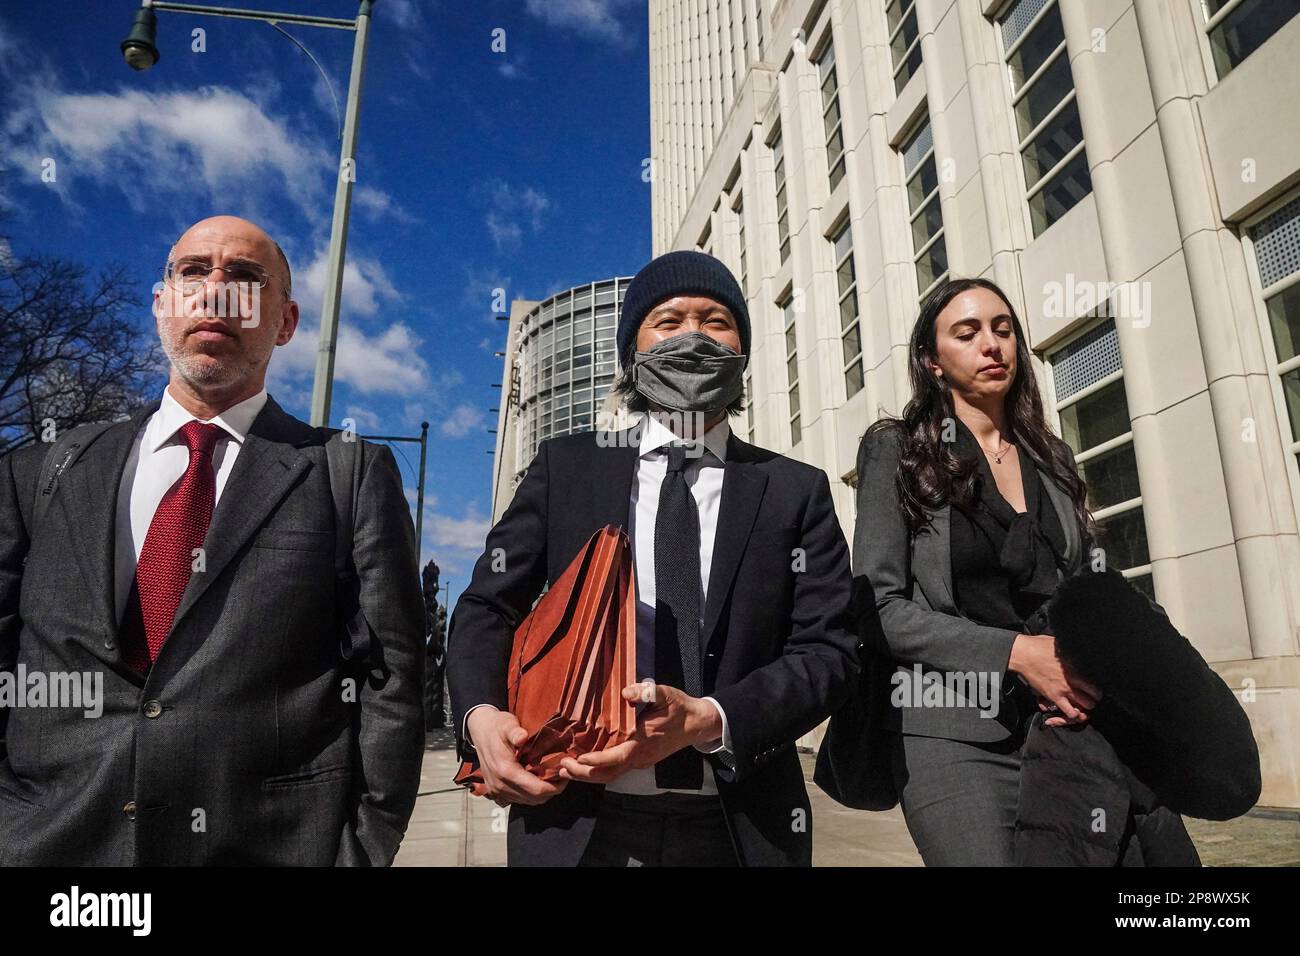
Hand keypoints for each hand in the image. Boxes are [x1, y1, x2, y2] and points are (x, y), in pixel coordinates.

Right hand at [465, 706, 566, 806]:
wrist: (480, 730)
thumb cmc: (497, 726)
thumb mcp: (507, 724)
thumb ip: (515, 732)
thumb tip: (522, 737)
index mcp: (505, 771)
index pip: (536, 789)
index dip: (555, 787)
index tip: (565, 776)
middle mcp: (499, 785)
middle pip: (533, 799)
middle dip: (551, 791)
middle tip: (562, 777)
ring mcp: (496, 790)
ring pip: (527, 801)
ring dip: (542, 794)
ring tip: (552, 778)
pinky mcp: (495, 791)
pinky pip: (518, 799)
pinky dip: (530, 794)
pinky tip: (537, 780)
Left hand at [557, 682, 721, 784]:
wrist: (697, 724)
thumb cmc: (679, 708)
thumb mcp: (665, 694)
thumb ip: (647, 691)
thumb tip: (626, 691)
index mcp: (643, 742)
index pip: (616, 757)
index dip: (596, 760)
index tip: (578, 758)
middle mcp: (639, 756)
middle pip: (608, 774)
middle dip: (584, 774)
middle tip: (561, 768)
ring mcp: (640, 761)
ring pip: (610, 775)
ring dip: (588, 775)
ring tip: (566, 770)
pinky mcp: (640, 760)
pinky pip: (616, 770)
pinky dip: (598, 770)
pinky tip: (585, 764)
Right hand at [1008, 634, 1101, 726]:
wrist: (1023, 654)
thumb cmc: (1039, 646)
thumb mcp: (1060, 644)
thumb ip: (1071, 651)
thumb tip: (1078, 649)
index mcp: (1077, 666)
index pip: (1097, 682)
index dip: (1097, 687)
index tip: (1093, 687)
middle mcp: (1073, 679)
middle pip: (1095, 696)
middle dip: (1093, 698)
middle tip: (1088, 697)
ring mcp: (1064, 689)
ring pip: (1086, 706)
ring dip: (1084, 706)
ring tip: (1080, 704)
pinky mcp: (1053, 696)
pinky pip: (1069, 712)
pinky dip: (1071, 713)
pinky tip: (1068, 708)